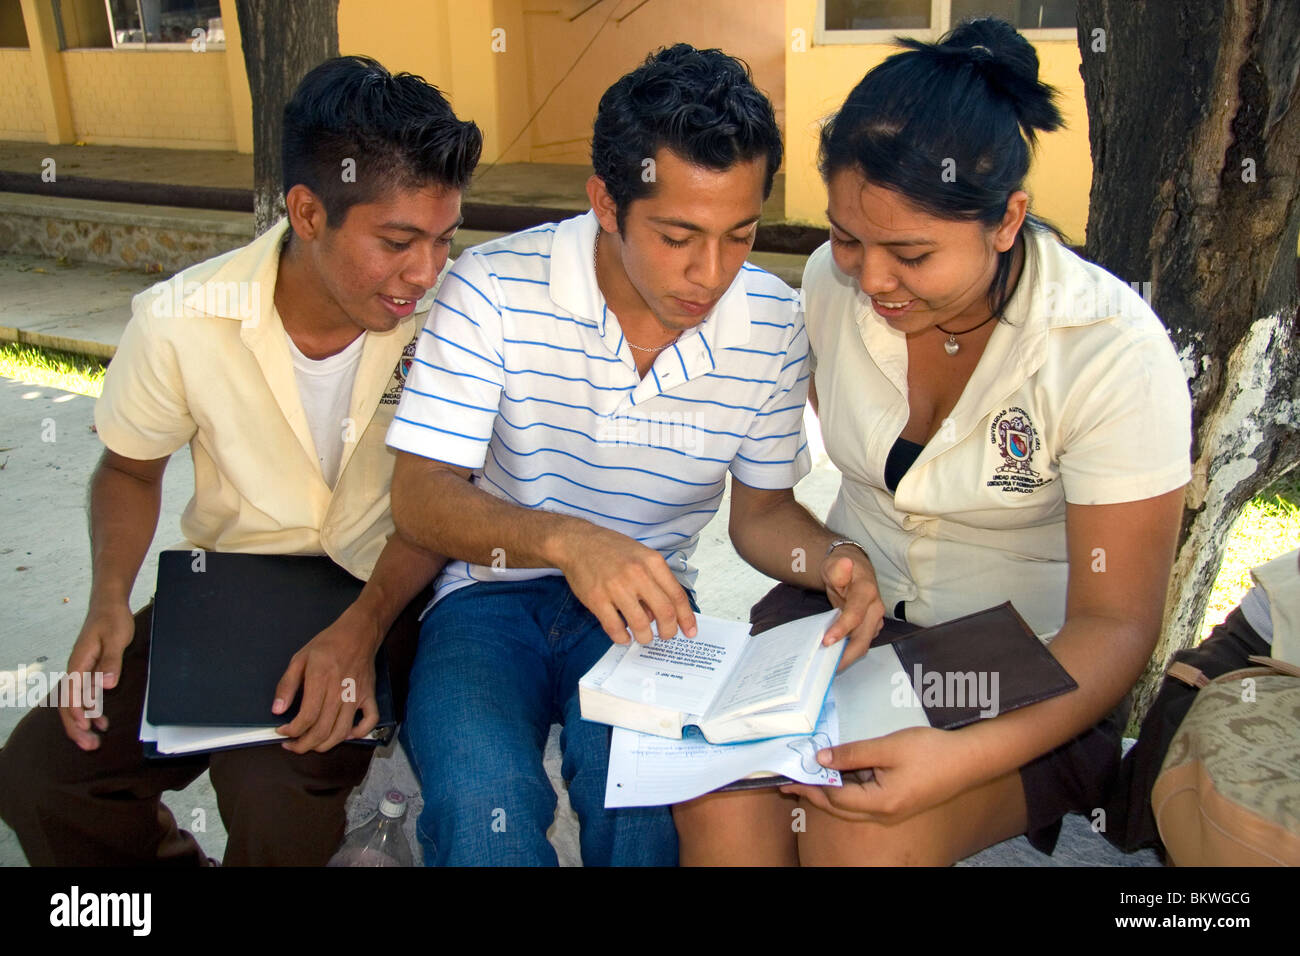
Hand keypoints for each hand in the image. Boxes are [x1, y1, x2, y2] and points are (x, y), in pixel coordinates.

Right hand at [58, 600, 133, 749]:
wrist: (108, 606)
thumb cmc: (112, 620)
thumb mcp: (116, 639)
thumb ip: (111, 662)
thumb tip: (105, 685)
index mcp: (79, 663)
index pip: (71, 694)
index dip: (76, 713)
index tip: (86, 728)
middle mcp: (75, 670)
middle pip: (68, 705)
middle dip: (76, 728)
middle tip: (90, 746)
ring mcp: (81, 673)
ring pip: (75, 705)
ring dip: (83, 724)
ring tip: (94, 743)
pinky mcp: (89, 673)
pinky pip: (84, 698)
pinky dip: (91, 712)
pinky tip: (102, 723)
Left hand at [273, 605, 381, 753]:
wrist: (358, 633)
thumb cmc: (328, 644)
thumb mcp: (299, 658)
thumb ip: (286, 685)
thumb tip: (278, 710)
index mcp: (320, 680)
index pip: (306, 717)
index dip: (291, 731)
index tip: (282, 731)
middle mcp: (340, 691)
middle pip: (322, 730)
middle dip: (303, 745)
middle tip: (292, 745)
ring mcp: (357, 695)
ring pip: (342, 732)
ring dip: (325, 745)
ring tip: (312, 744)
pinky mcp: (369, 696)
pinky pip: (369, 721)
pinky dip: (359, 734)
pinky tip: (345, 734)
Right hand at [555, 522, 697, 644]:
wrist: (578, 542)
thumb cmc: (612, 549)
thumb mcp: (641, 555)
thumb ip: (655, 580)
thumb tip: (662, 613)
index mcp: (652, 562)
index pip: (677, 596)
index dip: (686, 618)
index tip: (690, 631)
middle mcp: (637, 574)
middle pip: (664, 612)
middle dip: (668, 631)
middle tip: (666, 636)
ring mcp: (616, 587)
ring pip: (641, 624)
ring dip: (645, 637)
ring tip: (643, 637)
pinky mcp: (597, 599)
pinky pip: (615, 628)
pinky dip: (622, 638)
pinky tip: (624, 636)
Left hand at [780, 726, 977, 823]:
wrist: (969, 760)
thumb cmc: (931, 752)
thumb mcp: (887, 747)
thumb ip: (853, 753)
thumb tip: (822, 758)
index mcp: (880, 803)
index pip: (835, 798)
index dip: (812, 785)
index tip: (790, 775)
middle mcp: (884, 813)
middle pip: (840, 808)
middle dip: (814, 794)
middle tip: (789, 782)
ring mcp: (892, 810)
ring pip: (852, 806)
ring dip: (830, 792)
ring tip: (809, 775)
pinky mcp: (898, 801)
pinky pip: (866, 799)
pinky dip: (849, 788)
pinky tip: (840, 772)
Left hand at [819, 548, 884, 670]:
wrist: (852, 570)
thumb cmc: (841, 568)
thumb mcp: (835, 563)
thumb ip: (838, 567)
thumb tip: (845, 565)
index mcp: (866, 592)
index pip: (856, 614)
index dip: (842, 629)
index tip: (827, 641)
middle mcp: (875, 608)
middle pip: (863, 637)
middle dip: (846, 654)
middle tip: (826, 667)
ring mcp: (874, 620)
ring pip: (862, 644)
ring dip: (847, 657)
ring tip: (827, 666)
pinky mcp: (869, 628)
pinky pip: (859, 643)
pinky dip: (847, 652)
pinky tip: (833, 659)